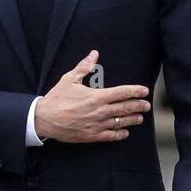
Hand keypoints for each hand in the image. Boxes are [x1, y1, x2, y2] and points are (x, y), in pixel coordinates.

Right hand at [34, 50, 150, 142]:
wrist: (43, 119)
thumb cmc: (56, 98)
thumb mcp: (69, 79)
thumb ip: (84, 67)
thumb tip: (94, 54)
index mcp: (96, 96)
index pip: (122, 92)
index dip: (135, 91)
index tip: (145, 91)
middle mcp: (100, 111)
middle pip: (125, 108)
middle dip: (138, 106)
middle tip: (147, 105)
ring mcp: (97, 124)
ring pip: (121, 122)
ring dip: (132, 119)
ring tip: (140, 118)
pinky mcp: (92, 136)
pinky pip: (111, 136)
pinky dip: (120, 134)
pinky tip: (125, 132)